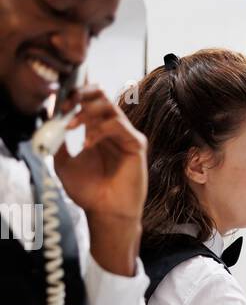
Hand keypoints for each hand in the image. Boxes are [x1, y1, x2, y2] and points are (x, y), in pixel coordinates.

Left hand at [54, 85, 146, 222]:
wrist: (104, 212)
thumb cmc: (88, 192)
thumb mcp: (63, 164)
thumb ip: (58, 142)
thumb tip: (50, 119)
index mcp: (96, 130)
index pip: (88, 99)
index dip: (75, 92)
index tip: (57, 99)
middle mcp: (112, 129)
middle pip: (101, 94)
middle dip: (81, 94)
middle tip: (65, 106)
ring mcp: (125, 135)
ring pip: (109, 105)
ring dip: (86, 111)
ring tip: (71, 126)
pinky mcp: (136, 144)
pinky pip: (118, 125)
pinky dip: (99, 130)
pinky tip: (87, 144)